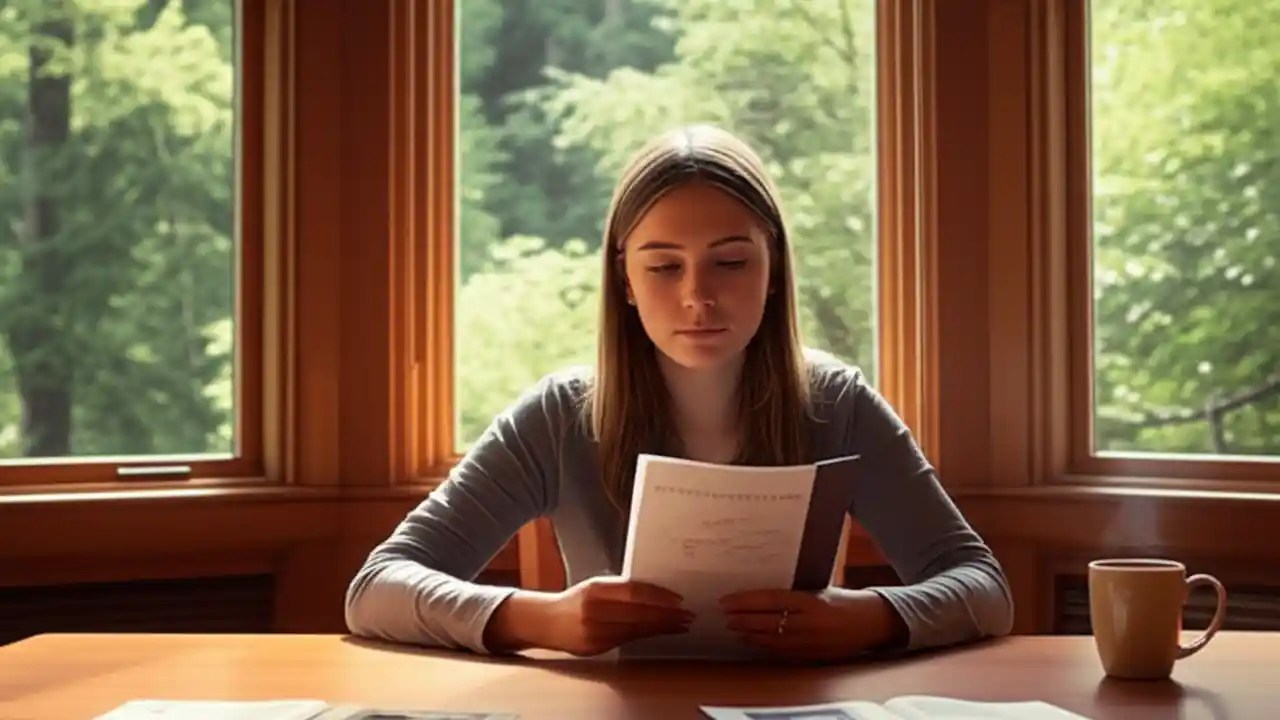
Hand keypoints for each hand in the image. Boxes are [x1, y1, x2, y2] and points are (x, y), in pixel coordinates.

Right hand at [542, 576, 693, 656]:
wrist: (548, 622)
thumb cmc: (577, 601)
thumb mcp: (595, 587)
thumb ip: (620, 589)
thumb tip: (656, 592)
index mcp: (595, 589)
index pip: (633, 591)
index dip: (658, 596)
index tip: (678, 599)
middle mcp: (593, 610)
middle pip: (638, 612)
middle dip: (667, 614)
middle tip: (688, 615)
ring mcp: (594, 631)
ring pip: (636, 629)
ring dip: (662, 627)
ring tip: (681, 624)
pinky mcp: (596, 647)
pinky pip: (629, 639)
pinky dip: (649, 635)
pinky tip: (662, 632)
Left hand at [719, 587, 906, 663]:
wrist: (872, 623)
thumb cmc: (846, 601)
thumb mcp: (820, 590)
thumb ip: (794, 594)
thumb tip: (761, 594)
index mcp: (811, 601)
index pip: (770, 600)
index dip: (745, 601)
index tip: (727, 600)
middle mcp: (809, 623)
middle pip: (766, 622)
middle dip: (741, 619)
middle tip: (724, 615)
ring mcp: (810, 642)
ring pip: (770, 640)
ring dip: (748, 635)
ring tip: (733, 628)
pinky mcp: (812, 656)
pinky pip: (781, 653)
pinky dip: (763, 647)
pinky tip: (751, 641)